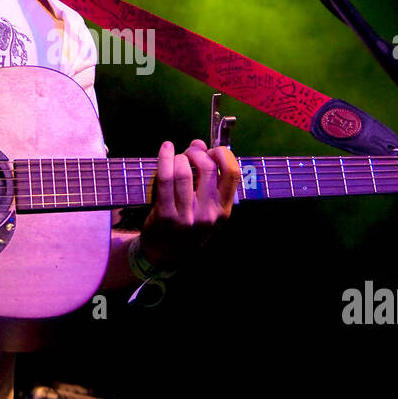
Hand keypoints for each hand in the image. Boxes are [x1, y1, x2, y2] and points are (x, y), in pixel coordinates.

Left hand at [140, 138, 239, 268]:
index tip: (211, 151)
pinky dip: (164, 158)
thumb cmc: (187, 225)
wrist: (165, 254)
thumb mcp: (205, 207)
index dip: (222, 154)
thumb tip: (199, 144)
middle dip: (196, 152)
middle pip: (207, 167)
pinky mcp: (165, 214)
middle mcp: (208, 214)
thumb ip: (207, 176)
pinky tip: (165, 149)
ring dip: (179, 157)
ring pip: (184, 171)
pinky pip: (165, 178)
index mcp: (223, 210)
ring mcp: (186, 215)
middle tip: (189, 153)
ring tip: (176, 158)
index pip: (232, 173)